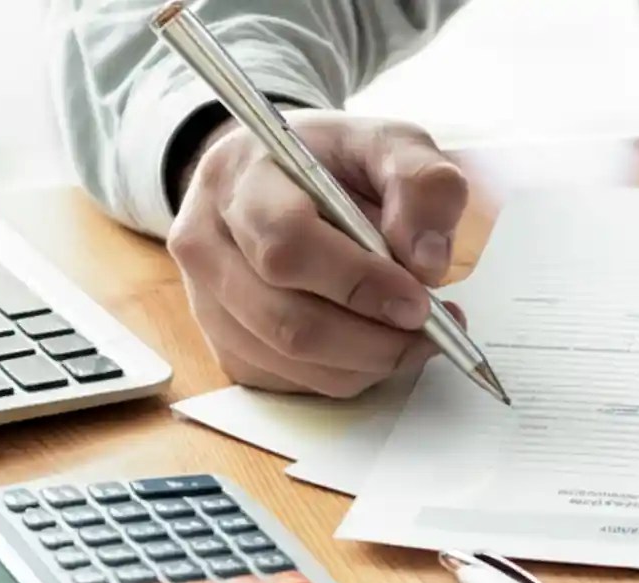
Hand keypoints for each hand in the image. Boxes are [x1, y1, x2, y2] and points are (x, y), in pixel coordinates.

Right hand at [167, 110, 467, 397]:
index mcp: (239, 178)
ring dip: (368, 361)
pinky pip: (291, 382)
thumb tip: (427, 263)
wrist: (281, 177)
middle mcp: (206, 244)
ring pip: (290, 361)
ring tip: (415, 334)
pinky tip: (375, 340)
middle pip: (285, 320)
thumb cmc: (334, 161)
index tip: (419, 301)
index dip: (358, 283)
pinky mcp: (226, 345)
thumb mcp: (390, 143)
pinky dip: (348, 373)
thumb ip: (421, 185)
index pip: (286, 245)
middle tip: (432, 330)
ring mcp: (207, 301)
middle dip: (373, 339)